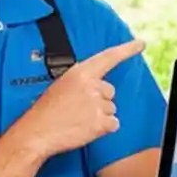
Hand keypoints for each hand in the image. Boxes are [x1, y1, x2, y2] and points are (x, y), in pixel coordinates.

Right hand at [13, 38, 144, 157]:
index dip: (127, 50)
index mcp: (80, 73)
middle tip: (79, 109)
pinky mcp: (101, 122)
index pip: (108, 57)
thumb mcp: (61, 86)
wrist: (36, 132)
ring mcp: (97, 104)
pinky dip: (103, 129)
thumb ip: (83, 82)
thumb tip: (97, 87)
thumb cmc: (46, 111)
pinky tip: (86, 129)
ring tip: (78, 120)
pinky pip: (113, 124)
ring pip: (111, 109)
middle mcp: (92, 86)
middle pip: (110, 92)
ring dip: (99, 116)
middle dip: (100, 100)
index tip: (140, 44)